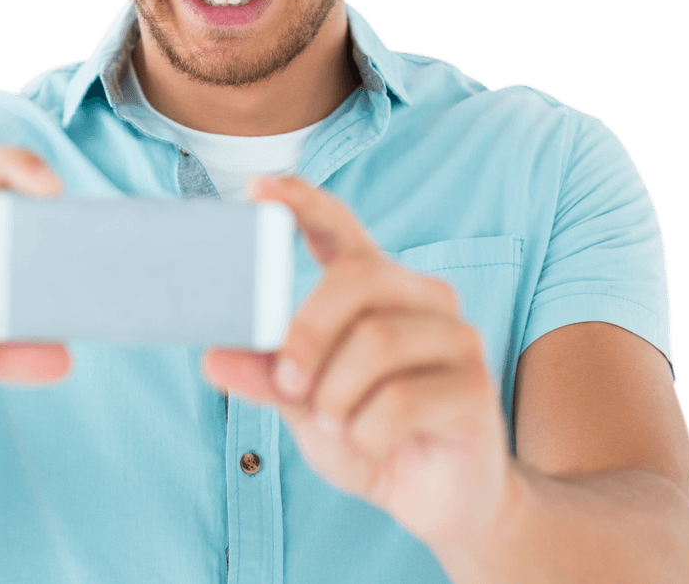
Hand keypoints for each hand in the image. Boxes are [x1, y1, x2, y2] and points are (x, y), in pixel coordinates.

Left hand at [202, 176, 515, 549]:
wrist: (435, 499)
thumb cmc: (367, 433)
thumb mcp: (305, 404)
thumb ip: (266, 375)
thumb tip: (213, 356)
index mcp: (376, 287)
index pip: (340, 226)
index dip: (301, 201)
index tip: (257, 189)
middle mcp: (422, 297)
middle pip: (358, 278)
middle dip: (309, 332)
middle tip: (289, 382)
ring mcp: (456, 337)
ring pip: (377, 341)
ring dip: (336, 396)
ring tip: (337, 422)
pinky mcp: (476, 386)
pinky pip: (402, 400)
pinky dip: (366, 432)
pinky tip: (371, 444)